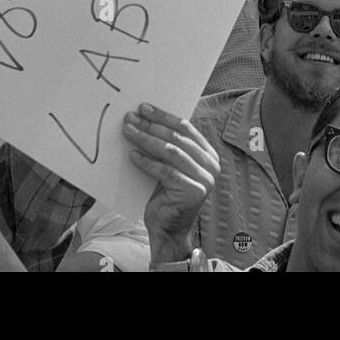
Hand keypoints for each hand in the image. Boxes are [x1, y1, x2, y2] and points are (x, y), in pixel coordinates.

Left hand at [122, 102, 216, 260]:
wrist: (168, 231)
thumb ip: (170, 147)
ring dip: (146, 139)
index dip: (163, 116)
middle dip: (151, 125)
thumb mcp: (171, 166)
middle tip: (131, 118)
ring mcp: (205, 179)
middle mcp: (211, 165)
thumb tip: (146, 118)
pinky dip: (147, 161)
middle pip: (177, 137)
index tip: (144, 108)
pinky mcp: (193, 192)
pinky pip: (165, 171)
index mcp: (208, 154)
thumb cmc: (167, 195)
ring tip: (128, 132)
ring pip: (171, 151)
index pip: (185, 128)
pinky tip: (132, 155)